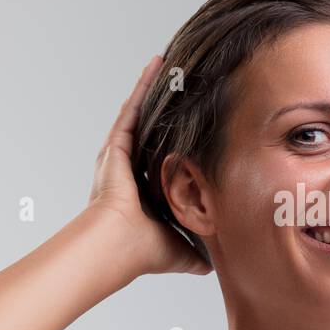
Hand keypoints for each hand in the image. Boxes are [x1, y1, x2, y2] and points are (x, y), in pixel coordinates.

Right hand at [86, 55, 212, 276]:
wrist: (116, 245)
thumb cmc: (141, 252)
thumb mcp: (179, 252)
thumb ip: (196, 255)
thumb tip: (213, 265)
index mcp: (139, 192)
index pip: (160, 159)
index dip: (173, 143)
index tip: (189, 128)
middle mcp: (127, 171)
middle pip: (151, 130)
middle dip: (165, 109)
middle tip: (182, 85)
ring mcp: (119, 156)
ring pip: (142, 114)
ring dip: (154, 90)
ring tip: (169, 65)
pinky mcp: (116, 146)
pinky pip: (133, 109)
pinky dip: (143, 87)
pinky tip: (156, 66)